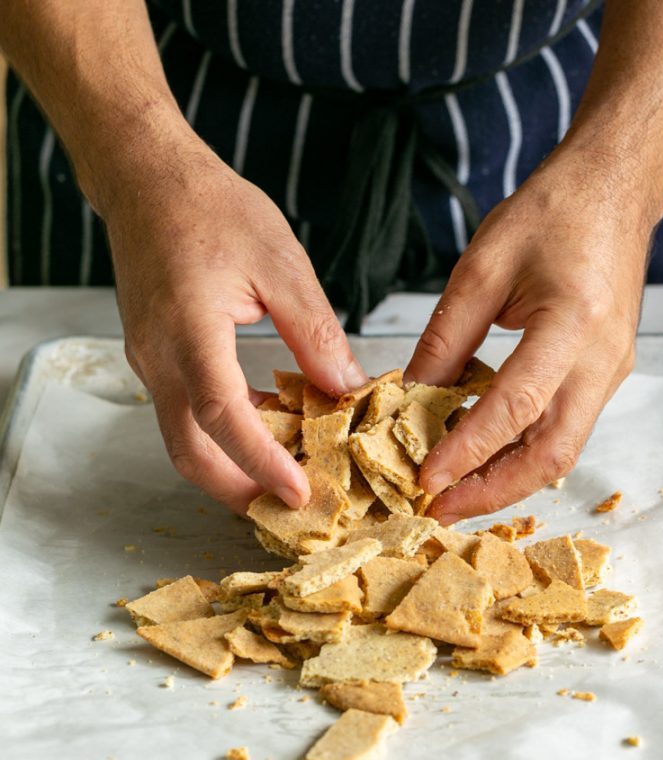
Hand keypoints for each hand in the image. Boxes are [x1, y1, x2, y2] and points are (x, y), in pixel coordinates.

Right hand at [105, 131, 365, 513]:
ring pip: (185, 441)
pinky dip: (225, 435)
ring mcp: (150, 362)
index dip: (261, 462)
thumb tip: (347, 390)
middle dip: (240, 491)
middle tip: (294, 507)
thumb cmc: (210, 208)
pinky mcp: (154, 359)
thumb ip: (314, 333)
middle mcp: (159, 358)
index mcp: (189, 331)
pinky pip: (185, 414)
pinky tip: (268, 426)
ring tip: (288, 473)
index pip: (222, 417)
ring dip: (232, 468)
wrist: (147, 180)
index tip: (300, 494)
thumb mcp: (280, 263)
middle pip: (191, 453)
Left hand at [406, 149, 651, 524]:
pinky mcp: (604, 374)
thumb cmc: (553, 213)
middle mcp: (602, 359)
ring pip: (561, 451)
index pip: (515, 407)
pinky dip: (522, 452)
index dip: (467, 450)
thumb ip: (446, 337)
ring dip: (507, 479)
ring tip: (455, 493)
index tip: (424, 479)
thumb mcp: (482, 266)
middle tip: (439, 509)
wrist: (614, 189)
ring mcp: (610, 371)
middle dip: (492, 491)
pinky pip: (564, 429)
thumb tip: (411, 397)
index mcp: (573, 323)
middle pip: (551, 453)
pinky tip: (484, 457)